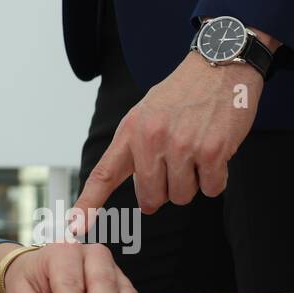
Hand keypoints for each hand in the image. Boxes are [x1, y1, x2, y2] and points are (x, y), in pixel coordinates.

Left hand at [74, 51, 264, 225]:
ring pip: (183, 196)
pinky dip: (216, 177)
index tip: (75, 226)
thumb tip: (143, 191)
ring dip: (193, 182)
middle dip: (165, 190)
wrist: (219, 66)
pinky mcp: (213, 151)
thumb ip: (137, 148)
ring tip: (196, 150)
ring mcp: (183, 146)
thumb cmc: (182, 92)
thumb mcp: (145, 112)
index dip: (88, 204)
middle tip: (176, 165)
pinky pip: (212, 188)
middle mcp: (152, 139)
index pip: (104, 174)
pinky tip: (216, 151)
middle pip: (153, 197)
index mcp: (131, 131)